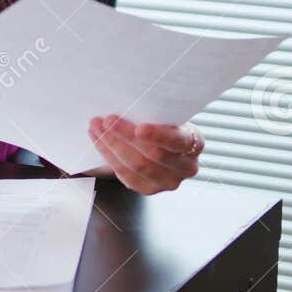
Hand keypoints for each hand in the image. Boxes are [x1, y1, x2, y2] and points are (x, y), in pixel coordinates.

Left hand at [84, 115, 201, 193]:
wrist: (161, 145)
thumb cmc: (163, 125)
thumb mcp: (168, 116)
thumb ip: (157, 113)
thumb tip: (128, 102)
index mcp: (194, 143)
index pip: (177, 141)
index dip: (158, 135)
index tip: (139, 128)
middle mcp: (185, 167)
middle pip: (153, 155)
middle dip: (126, 136)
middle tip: (107, 120)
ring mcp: (168, 181)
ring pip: (136, 165)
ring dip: (112, 144)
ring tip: (97, 127)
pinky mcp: (149, 189)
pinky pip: (125, 174)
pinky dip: (108, 155)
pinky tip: (98, 140)